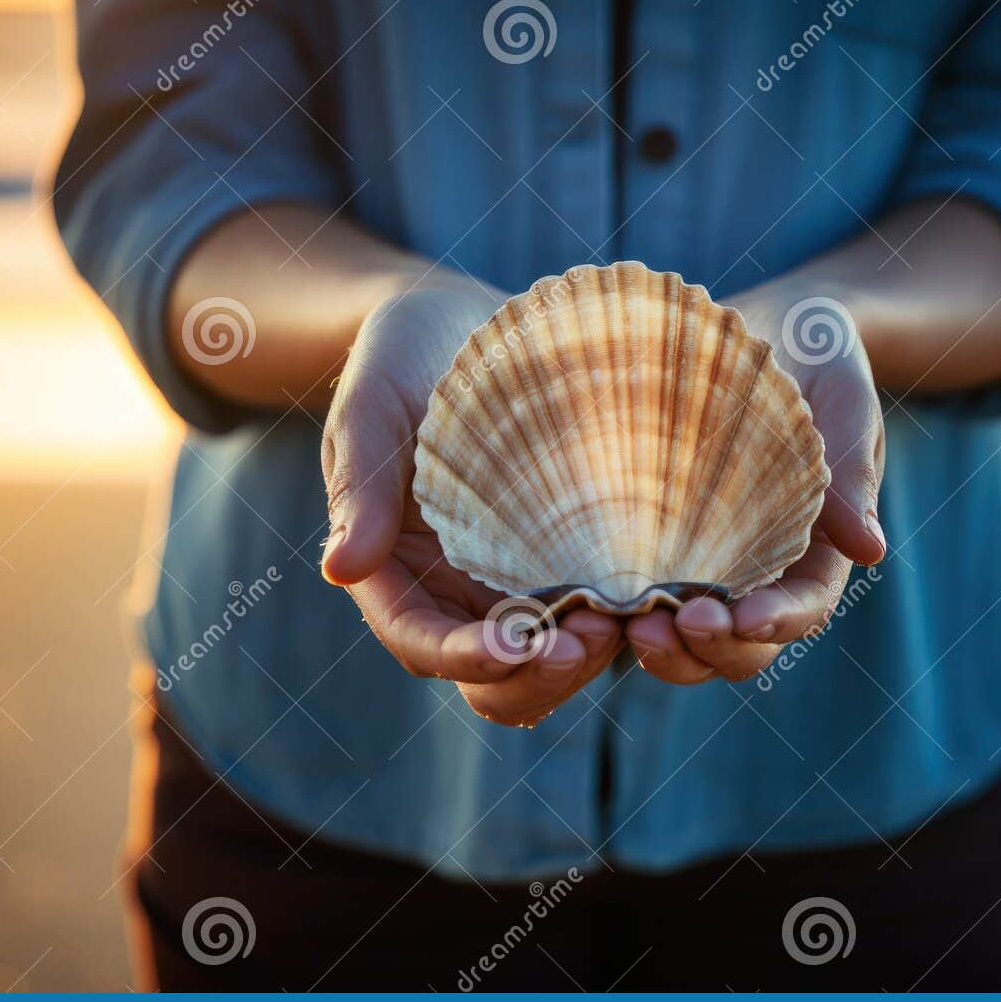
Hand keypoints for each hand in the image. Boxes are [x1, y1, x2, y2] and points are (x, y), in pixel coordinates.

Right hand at [319, 286, 625, 726]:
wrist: (463, 322)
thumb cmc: (404, 357)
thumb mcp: (371, 410)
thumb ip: (358, 488)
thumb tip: (339, 569)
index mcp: (394, 574)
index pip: (422, 642)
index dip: (466, 656)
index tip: (517, 645)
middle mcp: (454, 596)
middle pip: (492, 679)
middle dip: (540, 675)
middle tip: (593, 638)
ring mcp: (513, 585)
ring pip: (550, 661)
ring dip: (589, 657)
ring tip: (634, 619)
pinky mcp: (566, 562)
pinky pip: (594, 612)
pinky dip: (622, 618)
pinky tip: (661, 592)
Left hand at [626, 286, 885, 683]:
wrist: (760, 325)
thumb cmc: (813, 359)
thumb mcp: (845, 403)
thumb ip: (854, 474)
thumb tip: (870, 550)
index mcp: (815, 549)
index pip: (804, 607)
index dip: (776, 622)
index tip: (744, 620)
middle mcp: (758, 571)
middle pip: (740, 646)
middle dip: (707, 651)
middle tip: (666, 627)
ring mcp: (702, 564)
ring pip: (685, 638)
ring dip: (659, 646)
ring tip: (628, 625)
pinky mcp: (650, 545)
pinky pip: (635, 595)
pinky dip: (617, 612)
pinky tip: (587, 599)